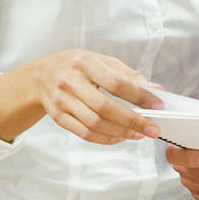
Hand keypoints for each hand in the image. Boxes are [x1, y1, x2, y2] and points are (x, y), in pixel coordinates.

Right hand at [30, 49, 164, 144]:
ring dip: (120, 131)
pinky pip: (84, 133)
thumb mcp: (100, 61)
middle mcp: (70, 81)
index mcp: (85, 62)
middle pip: (105, 107)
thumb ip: (127, 75)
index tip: (157, 105)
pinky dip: (105, 138)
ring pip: (95, 123)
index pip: (116, 82)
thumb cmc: (76, 66)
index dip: (139, 96)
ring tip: (138, 133)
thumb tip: (153, 90)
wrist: (41, 75)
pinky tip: (119, 137)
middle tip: (152, 128)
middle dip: (133, 120)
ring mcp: (62, 101)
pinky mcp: (58, 117)